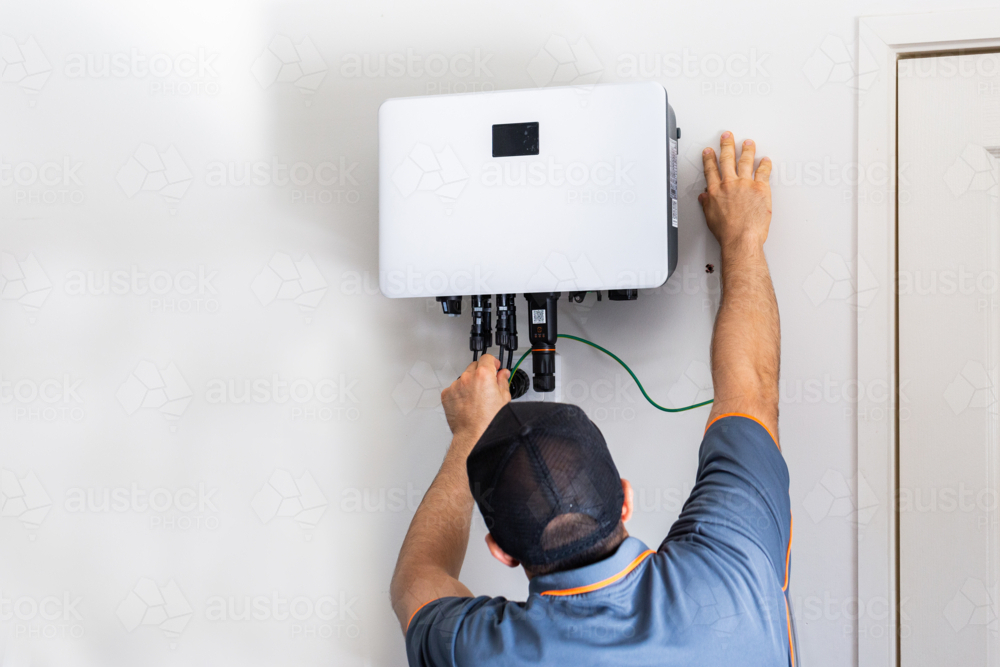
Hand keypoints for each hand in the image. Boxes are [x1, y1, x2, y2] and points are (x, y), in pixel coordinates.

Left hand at [441, 355, 510, 446]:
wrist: (473, 436)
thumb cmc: (489, 421)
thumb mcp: (504, 398)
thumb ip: (503, 381)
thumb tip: (503, 374)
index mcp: (483, 375)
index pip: (487, 358)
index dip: (492, 362)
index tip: (494, 367)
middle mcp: (467, 377)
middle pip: (474, 366)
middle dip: (481, 372)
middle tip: (487, 385)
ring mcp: (455, 386)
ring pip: (464, 378)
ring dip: (469, 383)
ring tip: (476, 398)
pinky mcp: (447, 395)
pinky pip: (454, 388)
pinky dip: (460, 392)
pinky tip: (467, 403)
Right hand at [698, 132, 771, 252]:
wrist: (741, 239)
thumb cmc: (727, 232)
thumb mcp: (710, 218)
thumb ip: (707, 204)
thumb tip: (704, 198)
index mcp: (715, 191)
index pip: (711, 169)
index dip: (709, 158)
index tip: (709, 151)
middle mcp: (729, 184)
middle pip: (727, 159)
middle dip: (727, 145)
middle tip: (727, 136)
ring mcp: (745, 184)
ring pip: (745, 161)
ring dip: (746, 149)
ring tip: (748, 143)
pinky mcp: (760, 188)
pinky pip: (763, 172)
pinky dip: (764, 164)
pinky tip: (765, 160)